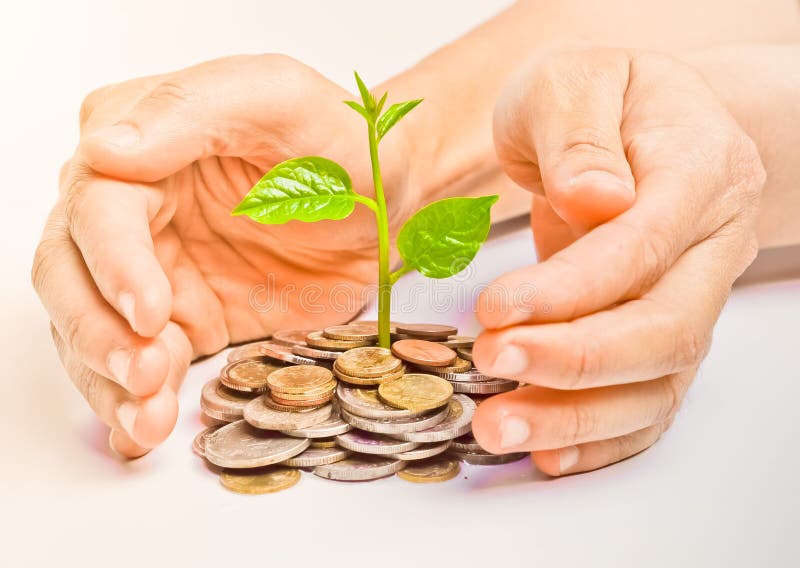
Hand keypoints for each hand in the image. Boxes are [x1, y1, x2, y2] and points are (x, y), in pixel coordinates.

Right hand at [32, 55, 418, 457]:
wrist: (392, 199)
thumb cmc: (342, 139)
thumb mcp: (279, 98)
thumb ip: (192, 111)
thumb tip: (103, 151)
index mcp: (140, 144)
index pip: (95, 207)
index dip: (112, 264)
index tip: (151, 312)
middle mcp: (133, 211)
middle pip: (72, 275)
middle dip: (97, 332)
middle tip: (143, 373)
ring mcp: (156, 271)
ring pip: (96, 330)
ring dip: (110, 381)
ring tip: (145, 420)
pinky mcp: (187, 320)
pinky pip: (145, 364)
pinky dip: (137, 402)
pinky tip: (142, 431)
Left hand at [471, 48, 764, 474]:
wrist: (632, 122)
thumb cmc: (595, 96)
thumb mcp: (573, 80)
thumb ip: (580, 135)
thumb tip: (595, 202)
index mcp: (699, 167)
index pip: (642, 246)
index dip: (572, 290)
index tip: (495, 310)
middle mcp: (713, 241)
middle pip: (666, 330)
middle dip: (574, 362)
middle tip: (490, 369)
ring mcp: (697, 292)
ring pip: (660, 379)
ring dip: (578, 416)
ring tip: (497, 426)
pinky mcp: (667, 328)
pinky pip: (650, 397)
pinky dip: (601, 434)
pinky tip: (546, 450)